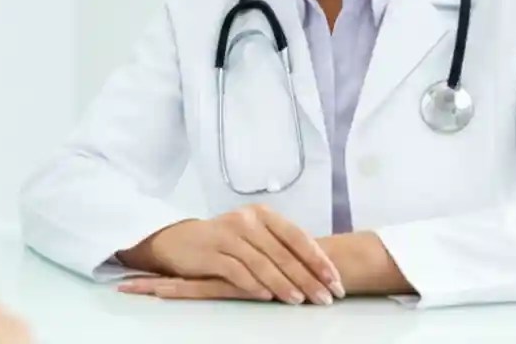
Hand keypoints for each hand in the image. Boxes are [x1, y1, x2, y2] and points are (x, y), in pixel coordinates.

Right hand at [116, 205, 343, 304]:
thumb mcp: (253, 234)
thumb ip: (280, 245)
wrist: (180, 241)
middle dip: (308, 278)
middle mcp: (247, 220)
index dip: (319, 260)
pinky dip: (254, 285)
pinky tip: (267, 297)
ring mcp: (228, 235)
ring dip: (284, 284)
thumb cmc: (224, 241)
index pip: (298, 236)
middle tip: (325, 298)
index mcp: (262, 214)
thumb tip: (317, 269)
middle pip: (284, 253)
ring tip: (300, 301)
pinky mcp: (211, 253)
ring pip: (263, 263)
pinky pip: (238, 271)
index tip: (335, 281)